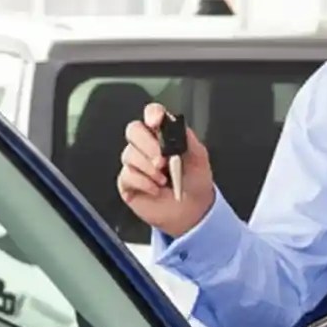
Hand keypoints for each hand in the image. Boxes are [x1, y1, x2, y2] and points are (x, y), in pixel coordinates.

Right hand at [116, 103, 215, 237]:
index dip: (152, 115)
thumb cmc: (196, 182)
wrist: (193, 212)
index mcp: (164, 135)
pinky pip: (127, 175)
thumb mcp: (199, 157)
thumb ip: (187, 138)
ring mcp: (135, 163)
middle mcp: (146, 146)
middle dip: (148, 145)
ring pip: (129, 154)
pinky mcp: (127, 182)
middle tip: (163, 161)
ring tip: (164, 180)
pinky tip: (156, 189)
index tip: (156, 123)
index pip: (151, 114)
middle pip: (134, 130)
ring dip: (149, 168)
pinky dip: (143, 182)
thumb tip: (173, 124)